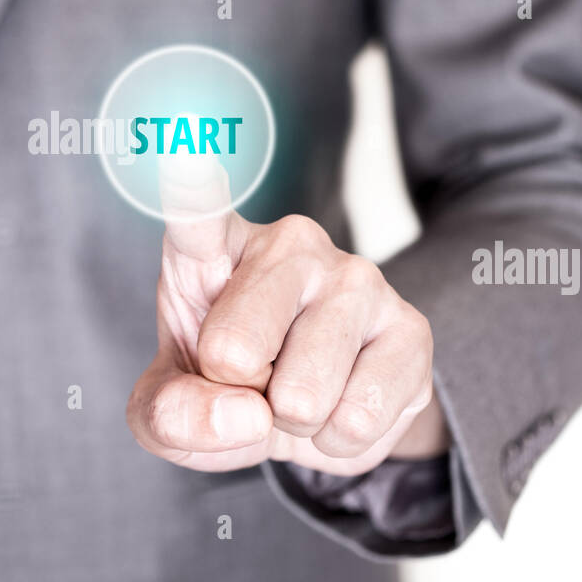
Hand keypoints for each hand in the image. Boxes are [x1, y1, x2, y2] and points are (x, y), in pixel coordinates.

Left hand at [127, 154, 446, 474]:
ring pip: (303, 395)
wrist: (316, 414)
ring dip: (294, 424)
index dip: (190, 185)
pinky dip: (337, 440)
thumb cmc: (230, 392)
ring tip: (299, 396)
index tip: (181, 141)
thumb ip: (170, 417)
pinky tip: (341, 407)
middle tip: (252, 381)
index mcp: (213, 249)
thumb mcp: (170, 413)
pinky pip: (357, 418)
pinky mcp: (411, 326)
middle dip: (236, 397)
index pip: (198, 215)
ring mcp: (357, 279)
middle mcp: (290, 245)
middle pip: (234, 350)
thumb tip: (245, 414)